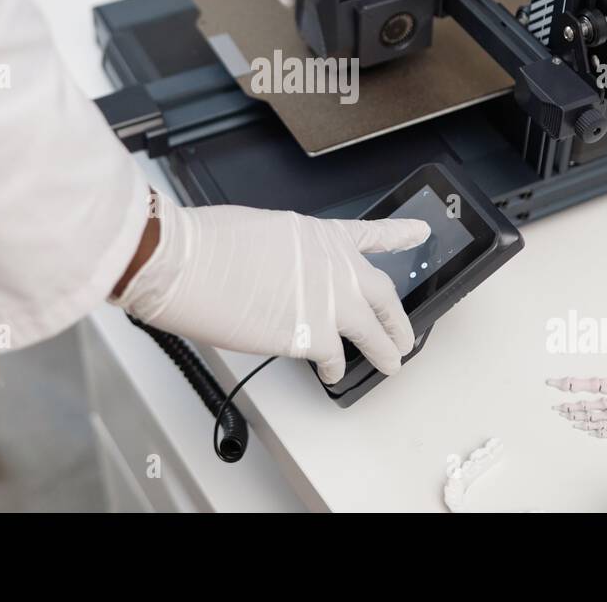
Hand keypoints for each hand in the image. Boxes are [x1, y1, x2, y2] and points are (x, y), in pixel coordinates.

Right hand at [112, 192, 428, 383]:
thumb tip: (289, 277)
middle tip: (404, 335)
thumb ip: (288, 255)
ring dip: (383, 352)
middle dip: (396, 319)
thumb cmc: (205, 245)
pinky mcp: (313, 336)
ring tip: (389, 364)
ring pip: (373, 333)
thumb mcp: (260, 232)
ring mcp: (329, 301)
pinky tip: (333, 374)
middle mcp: (334, 264)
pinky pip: (335, 359)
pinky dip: (334, 369)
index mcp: (318, 234)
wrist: (187, 262)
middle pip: (382, 295)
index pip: (369, 234)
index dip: (398, 234)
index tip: (419, 232)